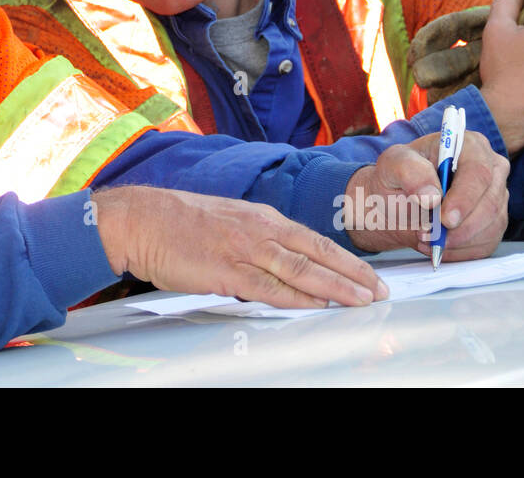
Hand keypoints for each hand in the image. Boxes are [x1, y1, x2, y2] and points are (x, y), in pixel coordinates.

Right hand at [92, 186, 388, 307]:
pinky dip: (297, 297)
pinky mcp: (226, 270)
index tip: (370, 274)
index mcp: (262, 217)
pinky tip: (317, 305)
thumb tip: (282, 263)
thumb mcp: (229, 220)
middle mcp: (260, 230)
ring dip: (335, 286)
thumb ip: (257, 239)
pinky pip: (268, 287)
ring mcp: (244, 249)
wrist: (142, 219)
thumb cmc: (180, 222)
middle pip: (316, 254)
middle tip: (380, 291)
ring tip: (361, 300)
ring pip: (300, 269)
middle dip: (353, 274)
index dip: (345, 259)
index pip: (314, 240)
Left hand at [342, 131, 508, 261]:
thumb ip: (409, 171)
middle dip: (459, 226)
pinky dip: (460, 251)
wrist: (396, 201)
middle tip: (427, 235)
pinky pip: (486, 244)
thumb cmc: (398, 176)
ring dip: (456, 241)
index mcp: (470, 146)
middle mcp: (491, 169)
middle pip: (490, 203)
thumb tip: (431, 195)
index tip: (446, 219)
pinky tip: (437, 245)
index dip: (464, 198)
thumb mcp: (392, 164)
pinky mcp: (494, 223)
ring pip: (490, 227)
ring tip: (425, 238)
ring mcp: (496, 198)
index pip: (479, 172)